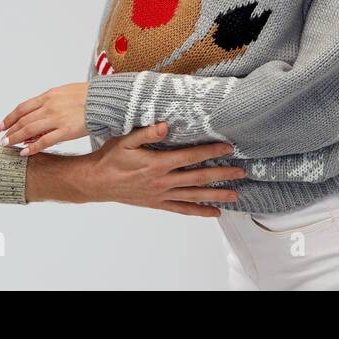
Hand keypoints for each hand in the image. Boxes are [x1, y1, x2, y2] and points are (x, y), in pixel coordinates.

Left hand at [0, 82, 88, 154]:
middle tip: (3, 139)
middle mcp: (49, 107)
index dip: (10, 117)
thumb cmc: (88, 95)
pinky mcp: (65, 131)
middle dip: (11, 130)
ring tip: (9, 145)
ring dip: (16, 138)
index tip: (3, 125)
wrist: (104, 100)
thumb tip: (38, 112)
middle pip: (23, 120)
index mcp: (48, 96)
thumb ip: (50, 102)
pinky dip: (32, 148)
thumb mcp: (64, 92)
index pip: (23, 108)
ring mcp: (56, 119)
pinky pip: (44, 141)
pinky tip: (25, 152)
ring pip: (29, 130)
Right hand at [85, 123, 245, 215]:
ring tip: (235, 195)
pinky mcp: (158, 203)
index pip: (190, 157)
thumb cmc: (110, 158)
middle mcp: (163, 181)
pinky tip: (214, 212)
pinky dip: (199, 211)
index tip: (228, 148)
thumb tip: (165, 126)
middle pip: (198, 178)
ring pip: (194, 196)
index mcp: (158, 164)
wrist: (97, 182)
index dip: (210, 151)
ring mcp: (161, 194)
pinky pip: (182, 209)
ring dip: (216, 195)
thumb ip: (146, 133)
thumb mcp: (125, 140)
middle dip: (222, 174)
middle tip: (241, 172)